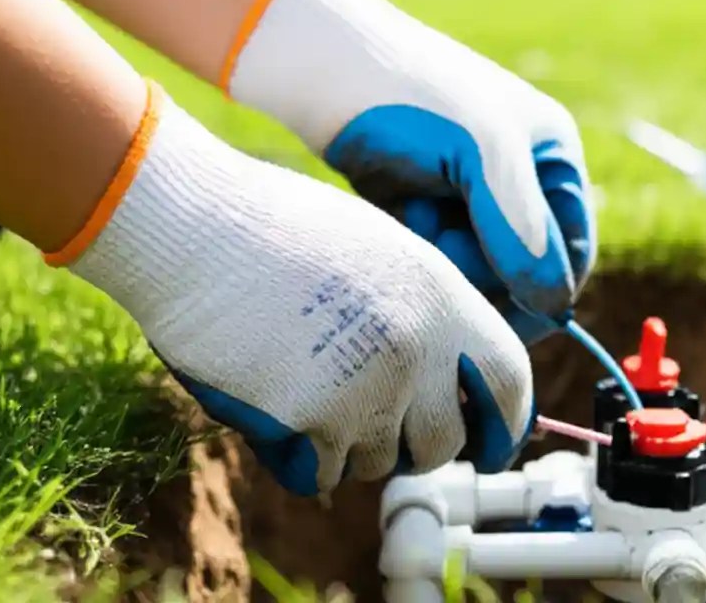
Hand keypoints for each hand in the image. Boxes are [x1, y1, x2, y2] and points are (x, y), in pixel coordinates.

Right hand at [68, 86, 534, 494]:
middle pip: (442, 444)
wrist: (194, 229)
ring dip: (343, 445)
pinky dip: (295, 456)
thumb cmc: (275, 230)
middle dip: (410, 447)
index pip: (511, 382)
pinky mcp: (311, 422)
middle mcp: (418, 348)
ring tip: (298, 379)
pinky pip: (317, 475)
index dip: (504, 425)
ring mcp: (367, 389)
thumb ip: (425, 314)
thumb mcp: (380, 253)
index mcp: (443, 297)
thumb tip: (454, 377)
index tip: (488, 446)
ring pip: (374, 463)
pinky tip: (268, 400)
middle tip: (366, 420)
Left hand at [228, 0, 595, 343]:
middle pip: (521, 271)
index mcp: (552, 158)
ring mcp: (468, 198)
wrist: (326, 69)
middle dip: (484, 270)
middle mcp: (517, 181)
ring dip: (448, 258)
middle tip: (446, 251)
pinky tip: (400, 210)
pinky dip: (421, 248)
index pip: (570, 253)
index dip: (543, 293)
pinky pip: (437, 260)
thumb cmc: (416, 96)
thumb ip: (522, 229)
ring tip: (417, 213)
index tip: (506, 323)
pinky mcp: (423, 210)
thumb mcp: (485, 155)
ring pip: (475, 272)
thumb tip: (555, 303)